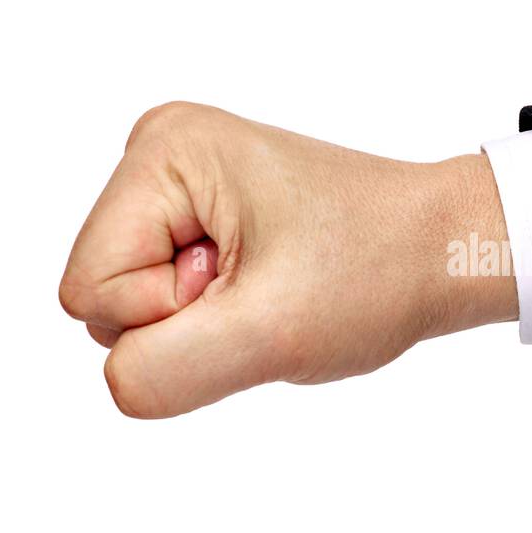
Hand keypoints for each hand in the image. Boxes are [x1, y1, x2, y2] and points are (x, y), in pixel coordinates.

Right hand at [60, 102, 516, 416]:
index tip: (252, 283)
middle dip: (186, 318)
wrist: (442, 249)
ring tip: (274, 284)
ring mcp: (176, 183)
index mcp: (163, 150)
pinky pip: (162, 298)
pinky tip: (267, 284)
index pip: (89, 292)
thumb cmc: (375, 273)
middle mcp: (157, 150)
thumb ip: (165, 369)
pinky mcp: (196, 213)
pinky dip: (214, 313)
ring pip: (130, 304)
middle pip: (101, 295)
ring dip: (204, 320)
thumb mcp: (269, 333)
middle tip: (269, 288)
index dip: (171, 315)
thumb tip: (118, 382)